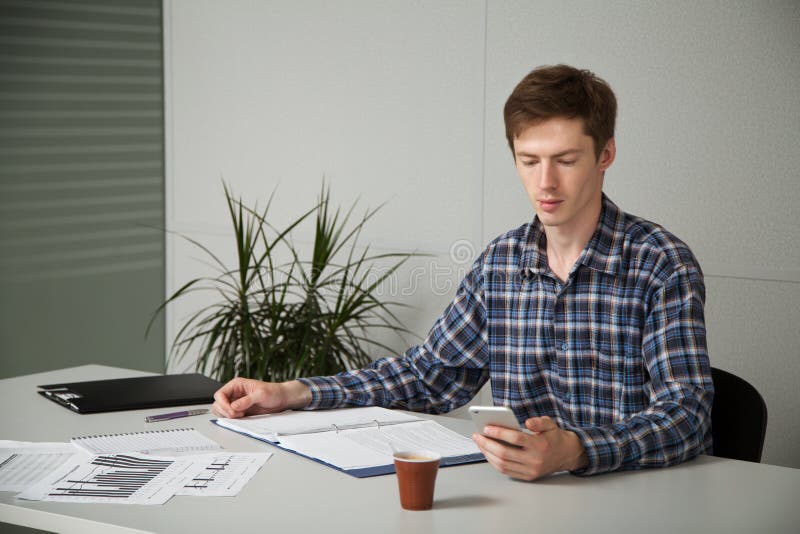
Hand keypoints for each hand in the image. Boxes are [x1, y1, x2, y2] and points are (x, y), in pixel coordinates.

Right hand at [212, 377, 311, 417]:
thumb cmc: (273, 392)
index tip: (232, 410)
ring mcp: (236, 403)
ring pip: (221, 411)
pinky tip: (242, 417)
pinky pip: (229, 416)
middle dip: (225, 411)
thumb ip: (246, 400)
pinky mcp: (239, 411)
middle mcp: (234, 394)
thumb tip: (234, 406)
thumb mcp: (261, 394)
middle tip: (238, 414)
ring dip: (228, 416)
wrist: (281, 399)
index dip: (223, 404)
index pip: (219, 394)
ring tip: (241, 415)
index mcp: (236, 385)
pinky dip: (232, 419)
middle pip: (217, 404)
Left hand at [471, 416, 587, 480]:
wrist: (567, 455)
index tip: (486, 428)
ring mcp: (530, 470)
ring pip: (502, 464)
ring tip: (480, 444)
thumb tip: (527, 422)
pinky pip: (506, 471)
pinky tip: (488, 453)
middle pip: (504, 453)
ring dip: (487, 454)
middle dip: (487, 444)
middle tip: (477, 436)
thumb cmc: (554, 438)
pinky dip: (494, 463)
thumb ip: (538, 421)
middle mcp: (534, 460)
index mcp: (539, 445)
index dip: (498, 433)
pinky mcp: (527, 477)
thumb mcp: (550, 424)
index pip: (515, 438)